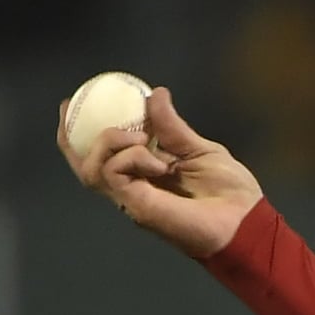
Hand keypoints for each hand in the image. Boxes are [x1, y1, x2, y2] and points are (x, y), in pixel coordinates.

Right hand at [57, 85, 261, 259]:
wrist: (246, 220)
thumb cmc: (230, 193)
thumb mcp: (199, 150)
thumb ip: (172, 127)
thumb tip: (155, 94)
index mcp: (145, 175)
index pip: (104, 156)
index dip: (82, 132)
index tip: (72, 103)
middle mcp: (134, 189)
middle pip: (85, 166)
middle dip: (69, 137)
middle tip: (69, 108)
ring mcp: (133, 200)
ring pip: (92, 168)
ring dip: (108, 142)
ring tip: (139, 137)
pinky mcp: (137, 208)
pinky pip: (114, 173)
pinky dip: (130, 157)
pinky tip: (157, 160)